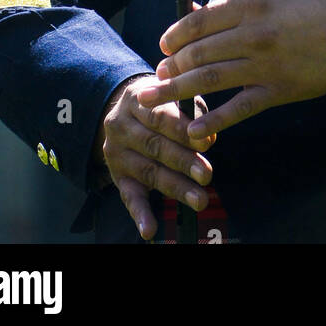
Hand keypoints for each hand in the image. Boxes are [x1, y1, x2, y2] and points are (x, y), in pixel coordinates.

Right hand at [94, 75, 214, 240]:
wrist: (122, 110)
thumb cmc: (161, 102)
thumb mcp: (172, 95)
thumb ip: (192, 109)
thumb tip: (209, 136)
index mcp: (136, 99)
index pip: (160, 116)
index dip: (184, 131)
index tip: (207, 144)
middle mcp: (119, 125)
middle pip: (155, 146)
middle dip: (184, 162)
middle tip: (207, 176)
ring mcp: (116, 153)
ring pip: (149, 172)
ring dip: (175, 188)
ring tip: (200, 200)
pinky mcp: (117, 177)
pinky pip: (129, 197)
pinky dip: (140, 215)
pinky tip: (149, 230)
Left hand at [136, 0, 325, 141]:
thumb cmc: (319, 8)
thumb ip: (243, 3)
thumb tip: (211, 9)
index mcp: (253, 6)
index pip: (202, 21)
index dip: (177, 34)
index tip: (164, 45)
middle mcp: (253, 35)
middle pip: (200, 52)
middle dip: (172, 65)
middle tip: (157, 75)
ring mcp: (264, 66)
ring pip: (210, 78)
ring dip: (177, 89)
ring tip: (155, 97)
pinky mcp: (278, 91)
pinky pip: (239, 108)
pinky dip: (214, 118)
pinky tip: (194, 128)